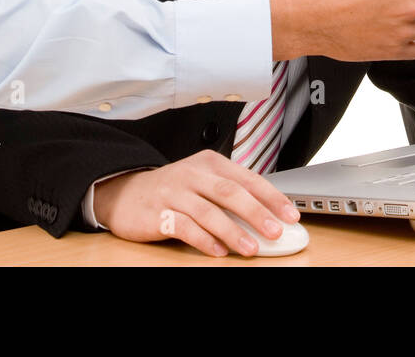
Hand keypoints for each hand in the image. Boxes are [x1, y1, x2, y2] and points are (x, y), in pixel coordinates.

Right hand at [92, 150, 301, 256]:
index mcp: (209, 163)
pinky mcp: (157, 213)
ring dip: (232, 231)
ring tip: (251, 248)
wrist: (125, 193)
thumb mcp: (202, 181)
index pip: (247, 178)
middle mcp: (192, 174)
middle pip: (229, 192)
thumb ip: (230, 193)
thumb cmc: (173, 189)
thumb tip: (267, 216)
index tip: (290, 214)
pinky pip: (183, 227)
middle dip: (256, 213)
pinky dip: (203, 240)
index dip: (271, 197)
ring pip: (208, 211)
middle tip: (275, 231)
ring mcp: (173, 193)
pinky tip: (218, 251)